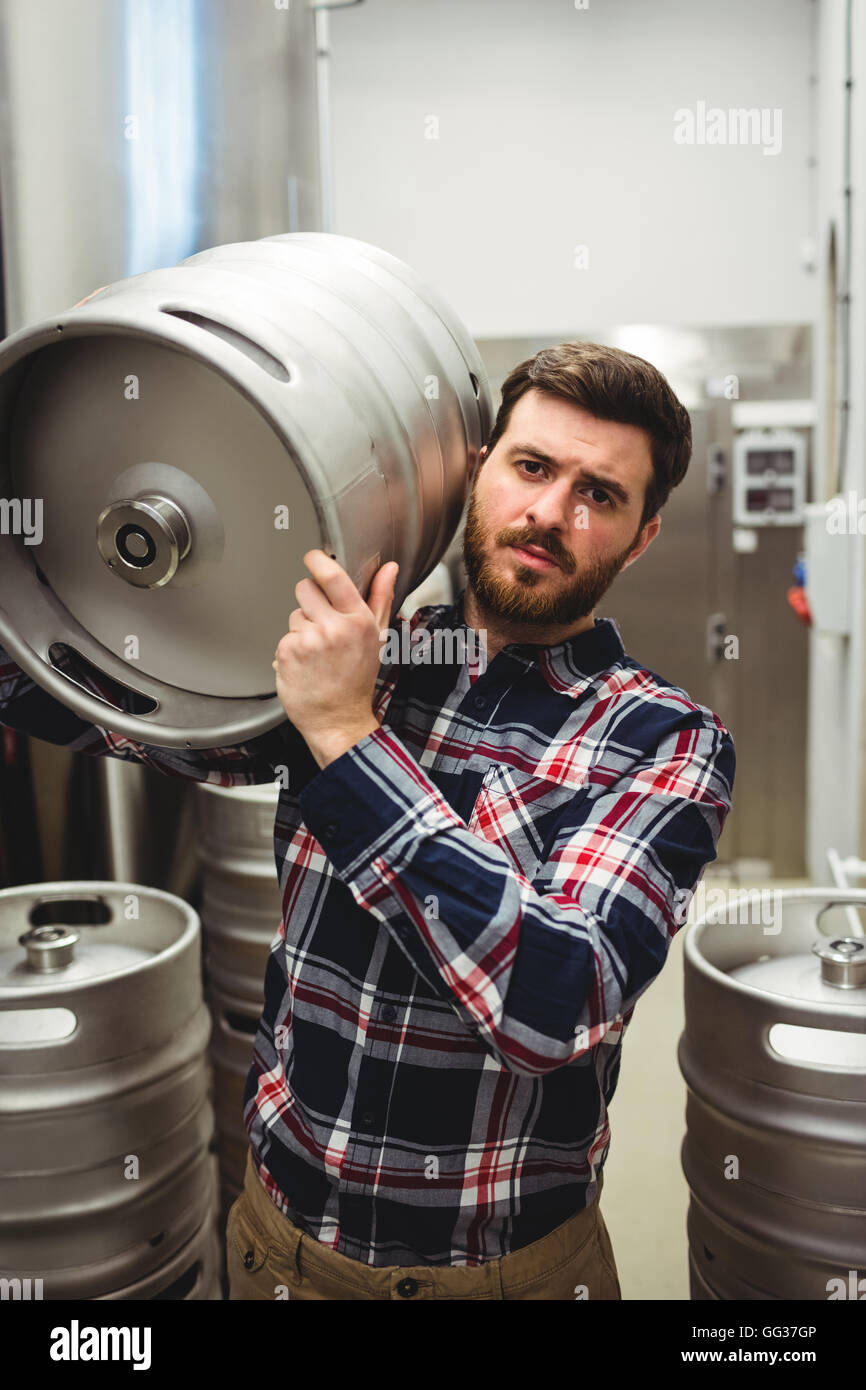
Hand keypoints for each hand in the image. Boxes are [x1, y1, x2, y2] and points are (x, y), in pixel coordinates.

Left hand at [272, 550, 398, 767]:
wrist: (338, 720)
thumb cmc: (358, 679)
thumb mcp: (375, 636)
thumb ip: (380, 597)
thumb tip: (388, 568)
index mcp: (357, 620)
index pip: (332, 577)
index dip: (318, 561)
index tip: (312, 557)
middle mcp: (333, 628)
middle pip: (305, 589)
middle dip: (310, 602)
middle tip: (322, 625)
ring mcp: (308, 640)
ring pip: (293, 615)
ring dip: (301, 629)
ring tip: (317, 652)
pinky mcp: (287, 653)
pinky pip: (284, 637)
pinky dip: (291, 649)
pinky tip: (305, 664)